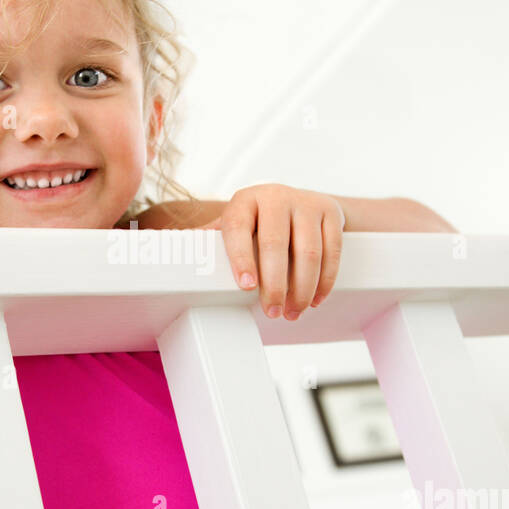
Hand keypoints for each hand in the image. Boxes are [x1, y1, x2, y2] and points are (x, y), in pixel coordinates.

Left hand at [198, 184, 344, 318]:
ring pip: (308, 252)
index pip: (237, 227)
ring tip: (293, 312)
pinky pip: (331, 251)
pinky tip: (314, 300)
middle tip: (272, 312)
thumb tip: (177, 258)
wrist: (303, 204)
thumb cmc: (260, 223)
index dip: (240, 258)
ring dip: (302, 289)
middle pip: (275, 243)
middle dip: (274, 284)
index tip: (246, 286)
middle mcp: (275, 196)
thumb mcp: (237, 225)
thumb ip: (213, 240)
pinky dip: (325, 281)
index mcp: (244, 201)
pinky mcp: (330, 212)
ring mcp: (306, 202)